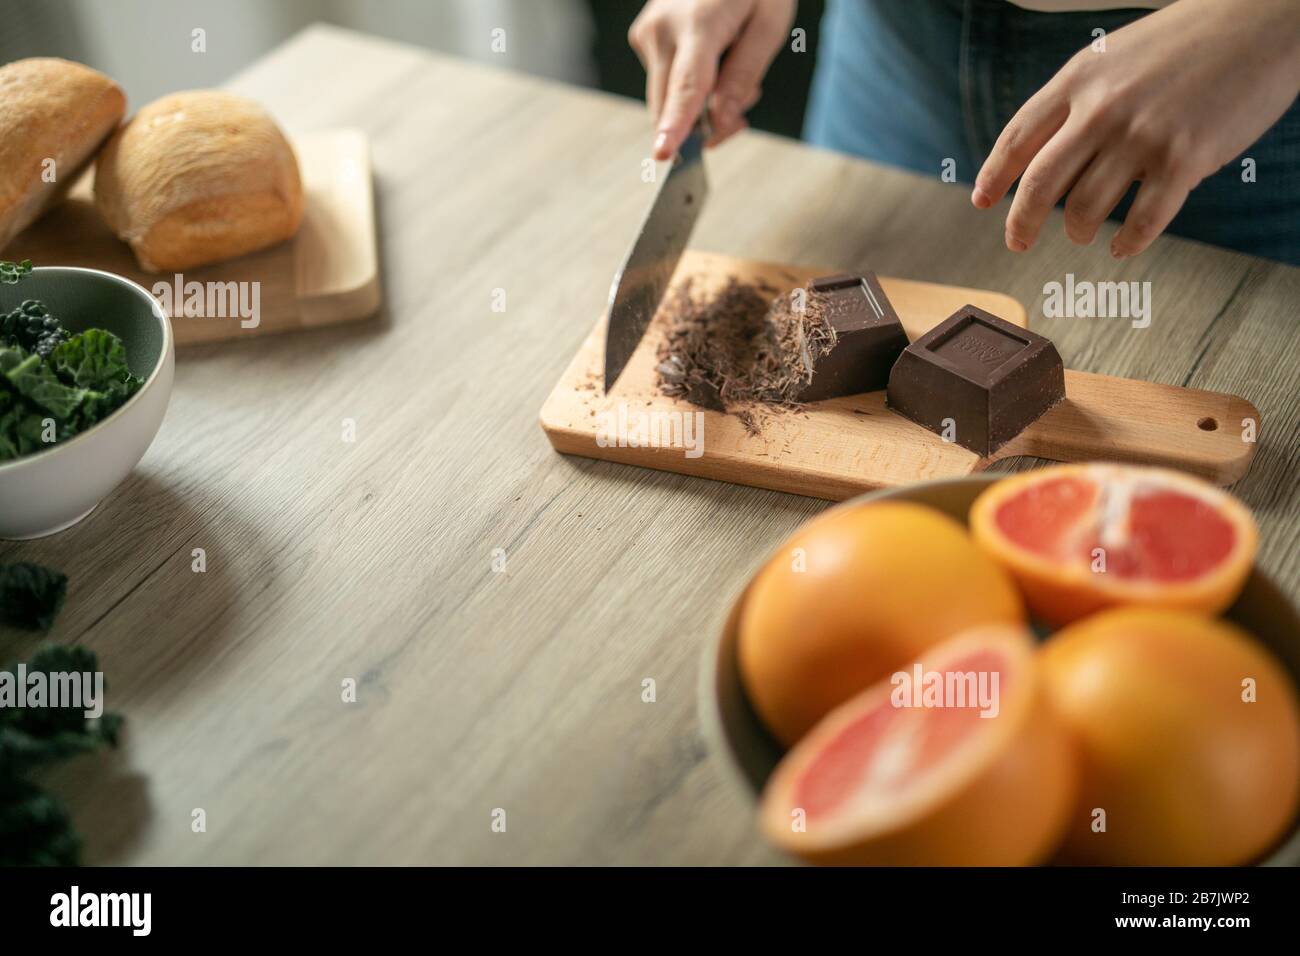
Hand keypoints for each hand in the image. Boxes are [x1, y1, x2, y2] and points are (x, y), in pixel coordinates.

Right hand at [629, 0, 796, 159]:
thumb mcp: (769, 23)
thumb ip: (744, 76)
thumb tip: (721, 120)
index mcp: (699, 24)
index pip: (686, 86)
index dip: (677, 125)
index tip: (663, 153)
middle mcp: (663, 29)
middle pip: (669, 106)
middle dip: (702, 126)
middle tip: (740, 120)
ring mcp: (647, 32)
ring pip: (665, 99)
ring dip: (696, 107)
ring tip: (730, 74)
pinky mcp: (643, 36)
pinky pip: (663, 82)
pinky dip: (686, 89)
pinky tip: (710, 64)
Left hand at [972, 0, 1299, 257]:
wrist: (1262, 20)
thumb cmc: (1187, 40)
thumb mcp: (1114, 57)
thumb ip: (1078, 100)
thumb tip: (1044, 151)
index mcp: (1079, 79)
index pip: (1018, 137)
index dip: (995, 176)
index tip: (981, 203)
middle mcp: (1102, 110)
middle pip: (1040, 184)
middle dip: (1021, 222)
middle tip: (1017, 242)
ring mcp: (1142, 137)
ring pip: (1085, 209)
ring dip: (1077, 230)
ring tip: (1080, 232)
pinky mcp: (1184, 160)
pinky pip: (1143, 221)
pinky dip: (1127, 242)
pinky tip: (1122, 247)